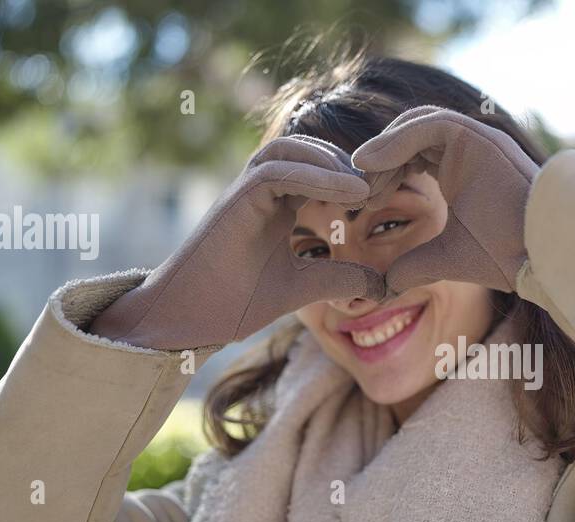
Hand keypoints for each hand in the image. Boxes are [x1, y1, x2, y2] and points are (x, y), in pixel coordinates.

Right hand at [90, 135, 385, 349]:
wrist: (185, 320)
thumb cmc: (231, 303)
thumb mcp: (300, 289)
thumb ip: (338, 279)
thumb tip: (382, 284)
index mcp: (276, 204)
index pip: (320, 171)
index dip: (355, 177)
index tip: (390, 194)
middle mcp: (260, 190)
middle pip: (307, 150)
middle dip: (347, 162)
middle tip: (385, 184)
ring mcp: (244, 191)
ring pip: (289, 149)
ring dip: (332, 162)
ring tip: (367, 188)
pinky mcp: (233, 200)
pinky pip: (275, 171)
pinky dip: (314, 175)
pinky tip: (349, 193)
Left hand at [351, 106, 538, 294]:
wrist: (539, 254)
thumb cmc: (505, 255)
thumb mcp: (446, 259)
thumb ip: (414, 266)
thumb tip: (384, 287)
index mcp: (460, 170)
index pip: (411, 154)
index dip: (384, 172)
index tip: (366, 202)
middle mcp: (467, 149)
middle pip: (410, 135)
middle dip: (381, 160)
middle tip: (362, 193)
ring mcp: (476, 139)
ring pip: (417, 123)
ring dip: (385, 147)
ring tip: (363, 175)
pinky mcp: (480, 136)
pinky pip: (430, 124)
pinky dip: (398, 138)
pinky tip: (375, 161)